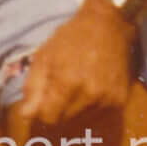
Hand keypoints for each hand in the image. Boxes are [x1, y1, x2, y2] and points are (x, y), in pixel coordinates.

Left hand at [13, 0, 135, 135]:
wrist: (109, 25)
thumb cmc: (72, 37)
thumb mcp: (44, 55)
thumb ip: (33, 87)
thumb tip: (26, 115)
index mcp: (68, 82)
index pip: (49, 118)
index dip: (42, 110)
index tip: (43, 98)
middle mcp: (90, 95)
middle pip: (64, 120)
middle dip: (57, 108)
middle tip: (60, 86)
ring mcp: (107, 100)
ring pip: (81, 119)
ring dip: (75, 108)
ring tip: (77, 83)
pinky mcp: (120, 102)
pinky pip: (98, 115)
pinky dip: (91, 105)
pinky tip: (92, 85)